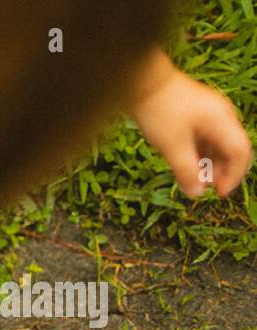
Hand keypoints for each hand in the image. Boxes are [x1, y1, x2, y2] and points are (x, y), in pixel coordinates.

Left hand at [132, 63, 252, 198]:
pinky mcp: (197, 113)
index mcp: (222, 120)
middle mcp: (222, 115)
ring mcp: (210, 113)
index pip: (240, 152)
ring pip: (219, 144)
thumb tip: (197, 193)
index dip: (233, 175)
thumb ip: (186, 170)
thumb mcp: (171, 146)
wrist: (143, 82)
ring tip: (197, 181)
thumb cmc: (158, 112)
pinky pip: (206, 137)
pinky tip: (190, 166)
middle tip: (208, 190)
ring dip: (211, 164)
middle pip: (232, 148)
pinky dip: (201, 153)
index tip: (219, 194)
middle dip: (223, 171)